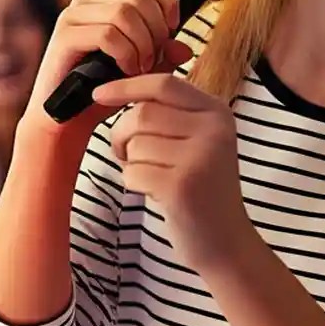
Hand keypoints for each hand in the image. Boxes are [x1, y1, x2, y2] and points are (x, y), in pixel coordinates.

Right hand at [20, 0, 193, 145]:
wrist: (67, 119)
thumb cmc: (104, 91)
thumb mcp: (144, 72)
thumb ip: (165, 56)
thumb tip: (184, 47)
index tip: (172, 30)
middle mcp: (88, 0)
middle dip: (156, 28)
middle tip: (154, 58)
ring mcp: (73, 15)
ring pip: (124, 12)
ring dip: (142, 43)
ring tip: (141, 67)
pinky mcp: (64, 36)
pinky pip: (108, 35)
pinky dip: (125, 54)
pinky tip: (127, 71)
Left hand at [93, 74, 256, 272]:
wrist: (225, 242)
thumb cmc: (199, 189)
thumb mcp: (196, 141)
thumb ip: (168, 114)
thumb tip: (112, 90)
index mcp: (216, 112)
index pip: (163, 83)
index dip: (126, 85)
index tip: (98, 94)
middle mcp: (214, 129)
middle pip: (141, 113)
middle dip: (122, 135)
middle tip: (128, 156)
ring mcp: (201, 156)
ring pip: (135, 143)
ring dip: (132, 163)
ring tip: (154, 177)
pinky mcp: (183, 185)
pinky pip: (133, 171)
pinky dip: (134, 183)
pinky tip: (157, 193)